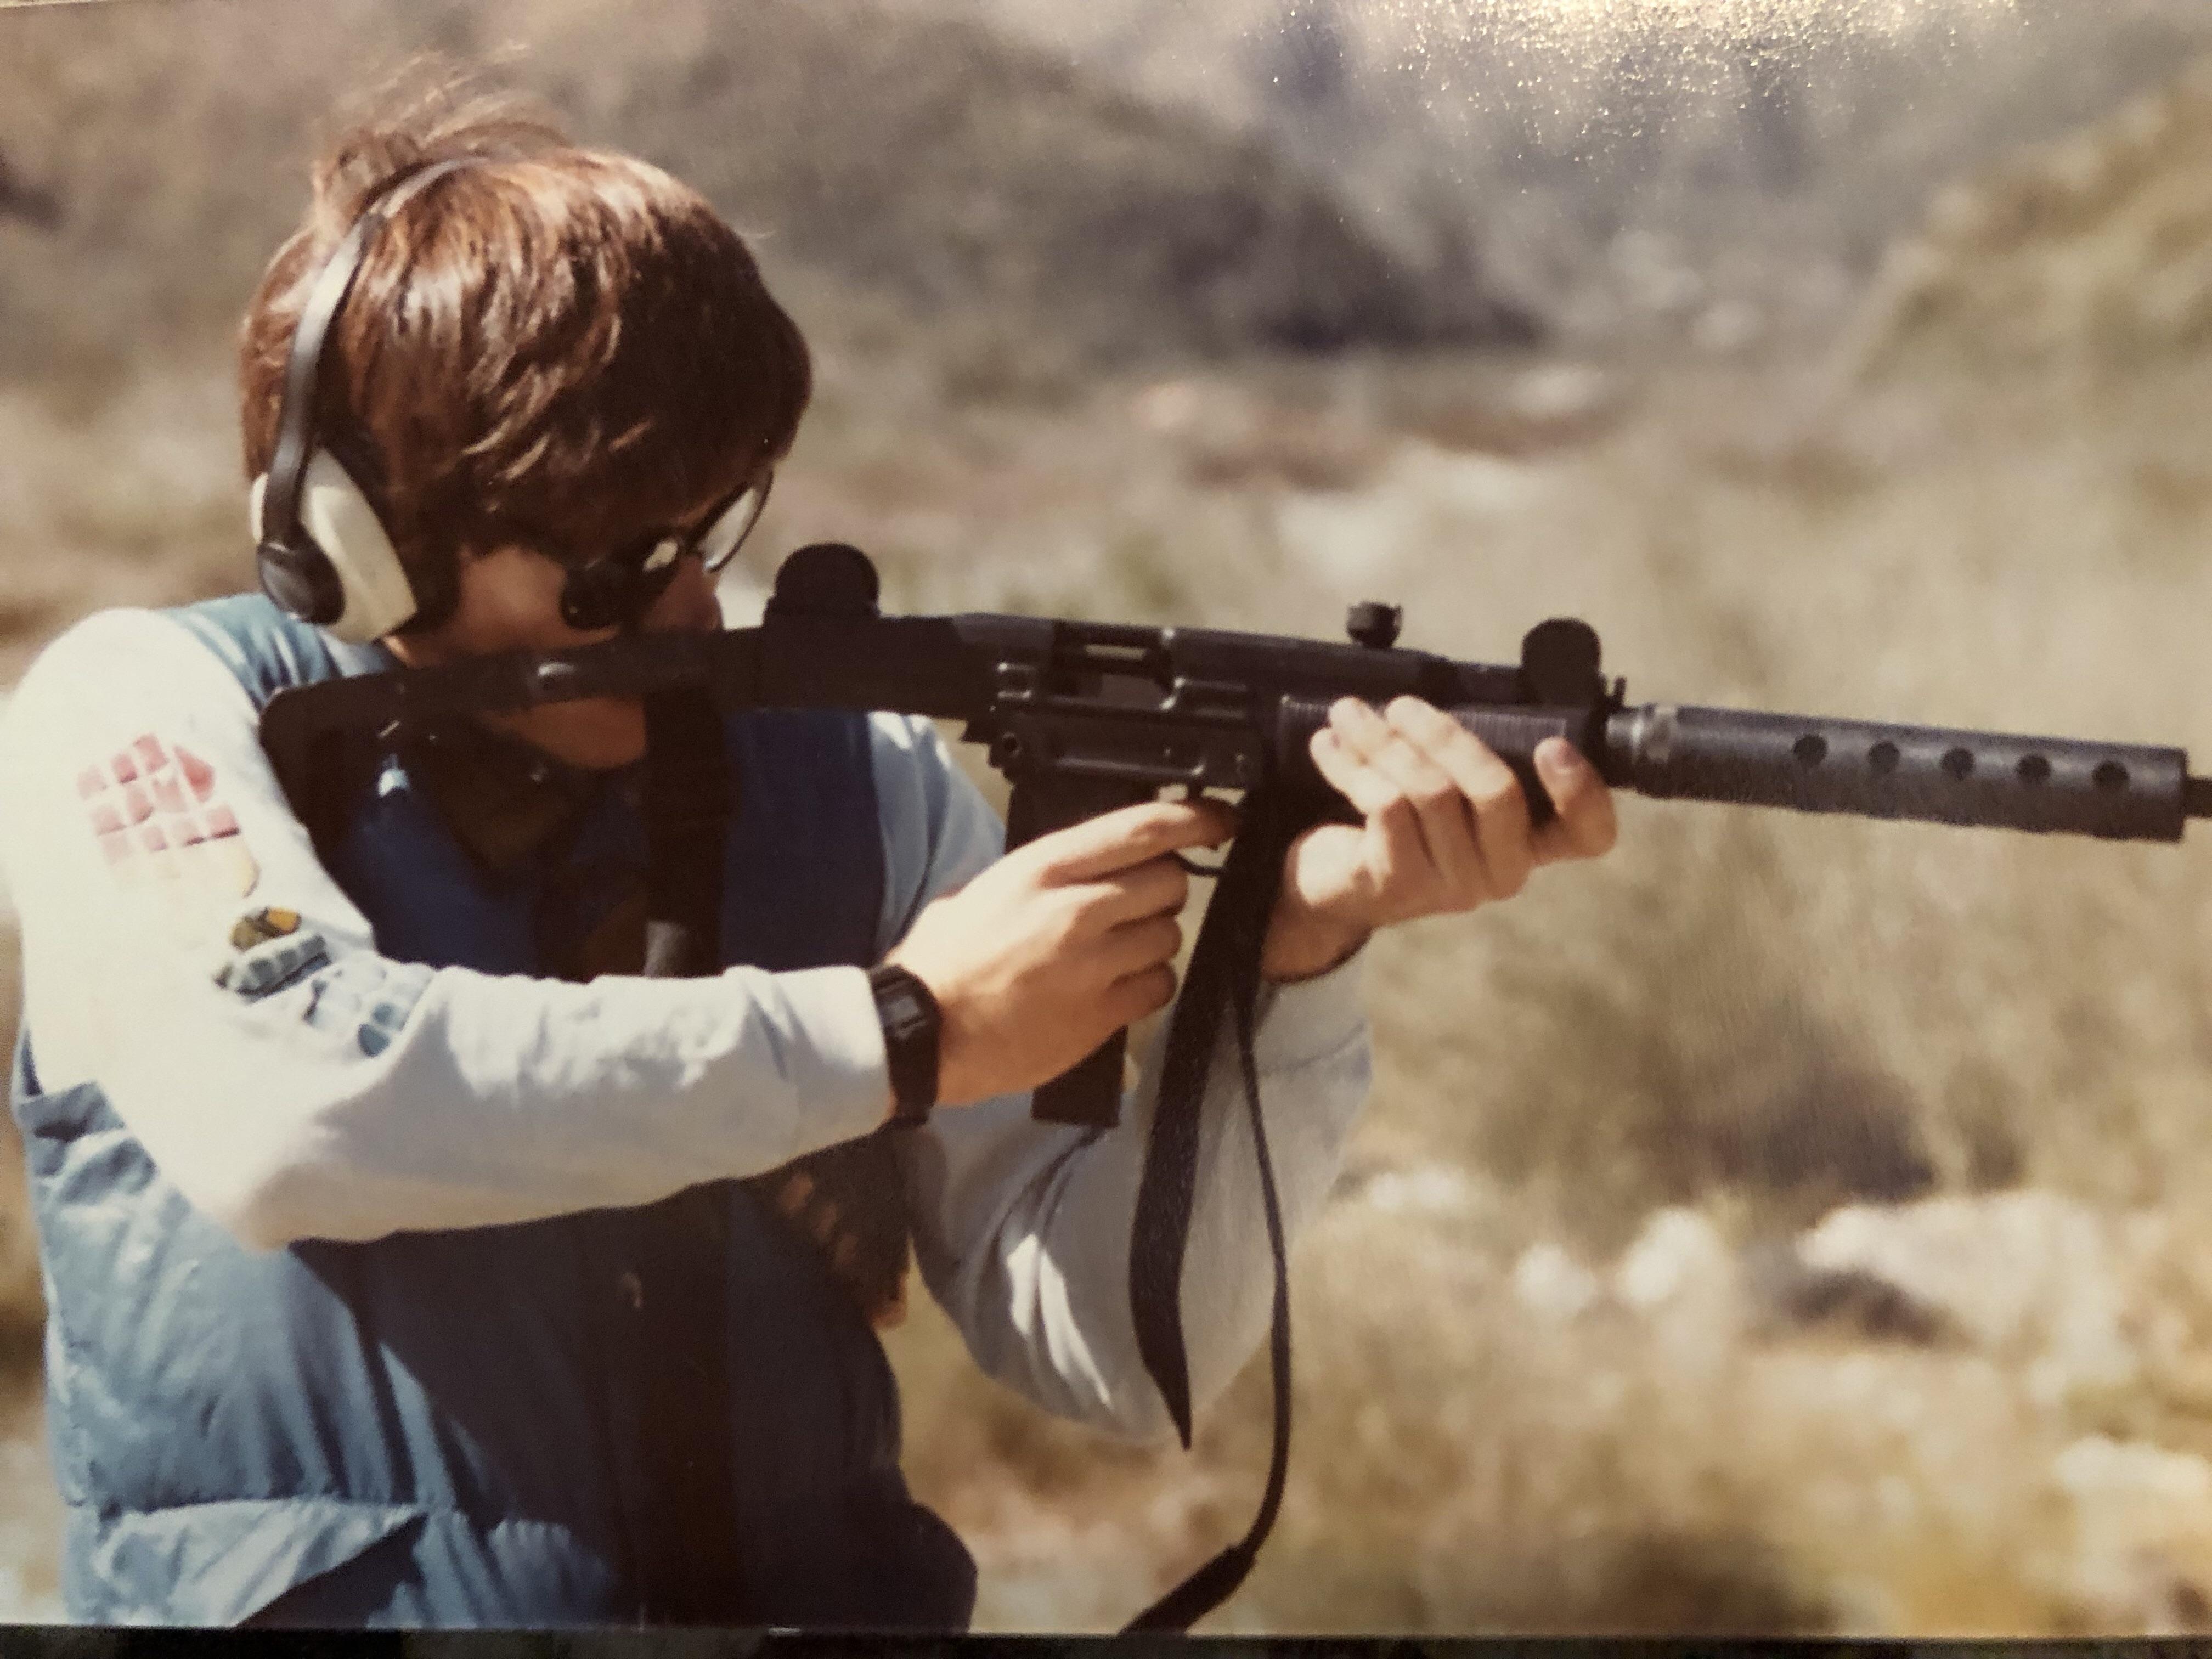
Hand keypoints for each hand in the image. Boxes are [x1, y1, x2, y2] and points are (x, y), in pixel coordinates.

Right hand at [885, 799, 1230, 1107]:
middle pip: (1170, 881)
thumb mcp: (986, 889)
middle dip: (1165, 889)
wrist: (924, 1032)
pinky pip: (1159, 985)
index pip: (1142, 830)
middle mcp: (1078, 909)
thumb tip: (1090, 865)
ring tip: (1119, 951)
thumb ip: (1045, 874)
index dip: (1195, 818)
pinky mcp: (1103, 1015)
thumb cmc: (944, 960)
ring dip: (1155, 939)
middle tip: (1138, 903)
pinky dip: (1150, 983)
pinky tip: (1121, 986)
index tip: (1222, 818)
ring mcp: (1095, 965)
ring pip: (1169, 935)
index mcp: (1045, 868)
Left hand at [1259, 696, 1618, 980]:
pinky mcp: (1399, 884)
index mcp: (1531, 843)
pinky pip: (1384, 804)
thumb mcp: (1449, 788)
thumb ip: (1472, 754)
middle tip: (1401, 705)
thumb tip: (1462, 689)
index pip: (1587, 834)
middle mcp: (1502, 871)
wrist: (1336, 885)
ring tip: (1349, 712)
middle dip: (1445, 734)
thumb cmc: (1403, 821)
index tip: (1551, 745)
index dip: (1583, 792)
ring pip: (1430, 790)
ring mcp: (1452, 884)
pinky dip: (1351, 764)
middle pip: (1498, 791)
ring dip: (1382, 739)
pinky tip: (1328, 744)